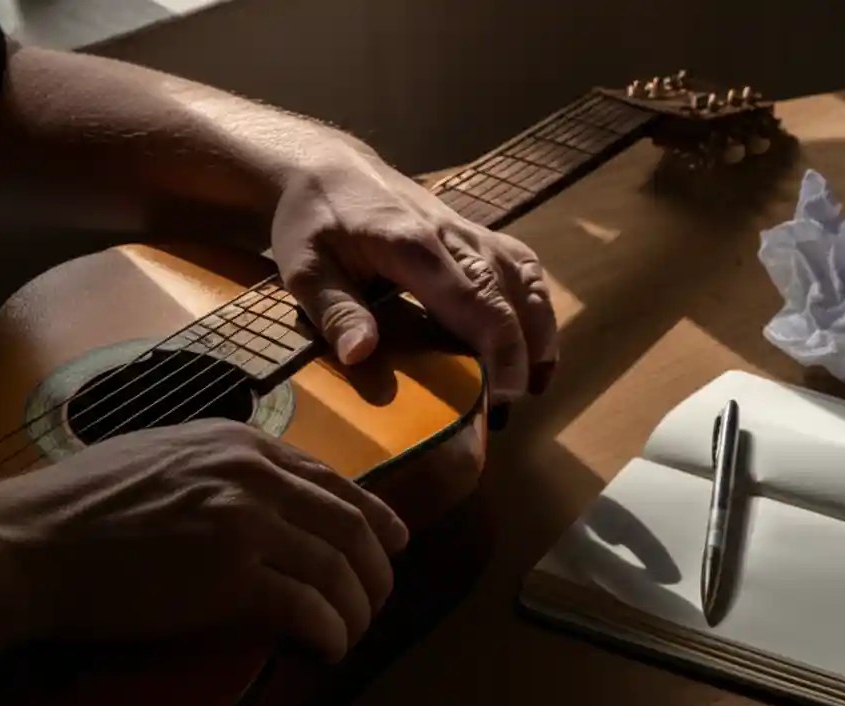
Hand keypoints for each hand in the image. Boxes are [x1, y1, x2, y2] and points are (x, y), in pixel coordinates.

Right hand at [0, 420, 406, 663]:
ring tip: (354, 632)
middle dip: (377, 567)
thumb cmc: (83, 504)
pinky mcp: (231, 577)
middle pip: (349, 523)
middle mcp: (254, 475)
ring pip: (338, 566)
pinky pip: (307, 606)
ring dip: (358, 606)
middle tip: (380, 597)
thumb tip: (266, 497)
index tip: (396, 540)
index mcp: (241, 444)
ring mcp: (246, 523)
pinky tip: (329, 646)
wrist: (33, 541)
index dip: (374, 513)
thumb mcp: (166, 455)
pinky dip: (329, 630)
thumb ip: (222, 468)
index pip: (331, 478)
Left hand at [270, 139, 557, 401]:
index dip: (500, 347)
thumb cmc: (311, 220)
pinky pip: (519, 262)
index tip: (505, 392)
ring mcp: (467, 229)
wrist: (326, 167)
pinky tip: (534, 334)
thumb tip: (361, 355)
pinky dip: (535, 299)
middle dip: (525, 347)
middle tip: (514, 399)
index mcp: (412, 247)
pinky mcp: (472, 231)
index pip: (473, 299)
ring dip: (540, 325)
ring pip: (524, 274)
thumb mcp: (304, 267)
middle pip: (509, 290)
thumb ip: (335, 310)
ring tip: (537, 375)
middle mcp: (452, 235)